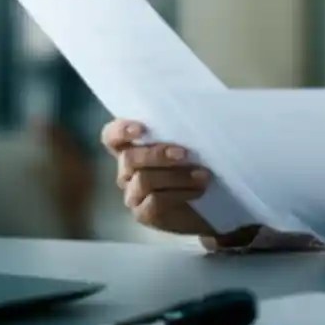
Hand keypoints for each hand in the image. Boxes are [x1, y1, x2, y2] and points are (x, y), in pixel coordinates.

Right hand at [99, 118, 258, 246]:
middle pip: (129, 158)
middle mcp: (127, 171)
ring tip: (203, 175)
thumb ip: (183, 130)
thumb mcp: (192, 145)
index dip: (120, 131)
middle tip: (185, 154)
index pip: (111, 137)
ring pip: (143, 180)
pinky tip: (199, 190)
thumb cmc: (198, 166)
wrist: (212, 206)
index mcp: (132, 149)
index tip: (141, 128)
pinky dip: (180, 193)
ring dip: (176, 175)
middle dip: (158, 154)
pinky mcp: (144, 214)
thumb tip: (201, 110)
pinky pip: (155, 202)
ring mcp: (133, 194)